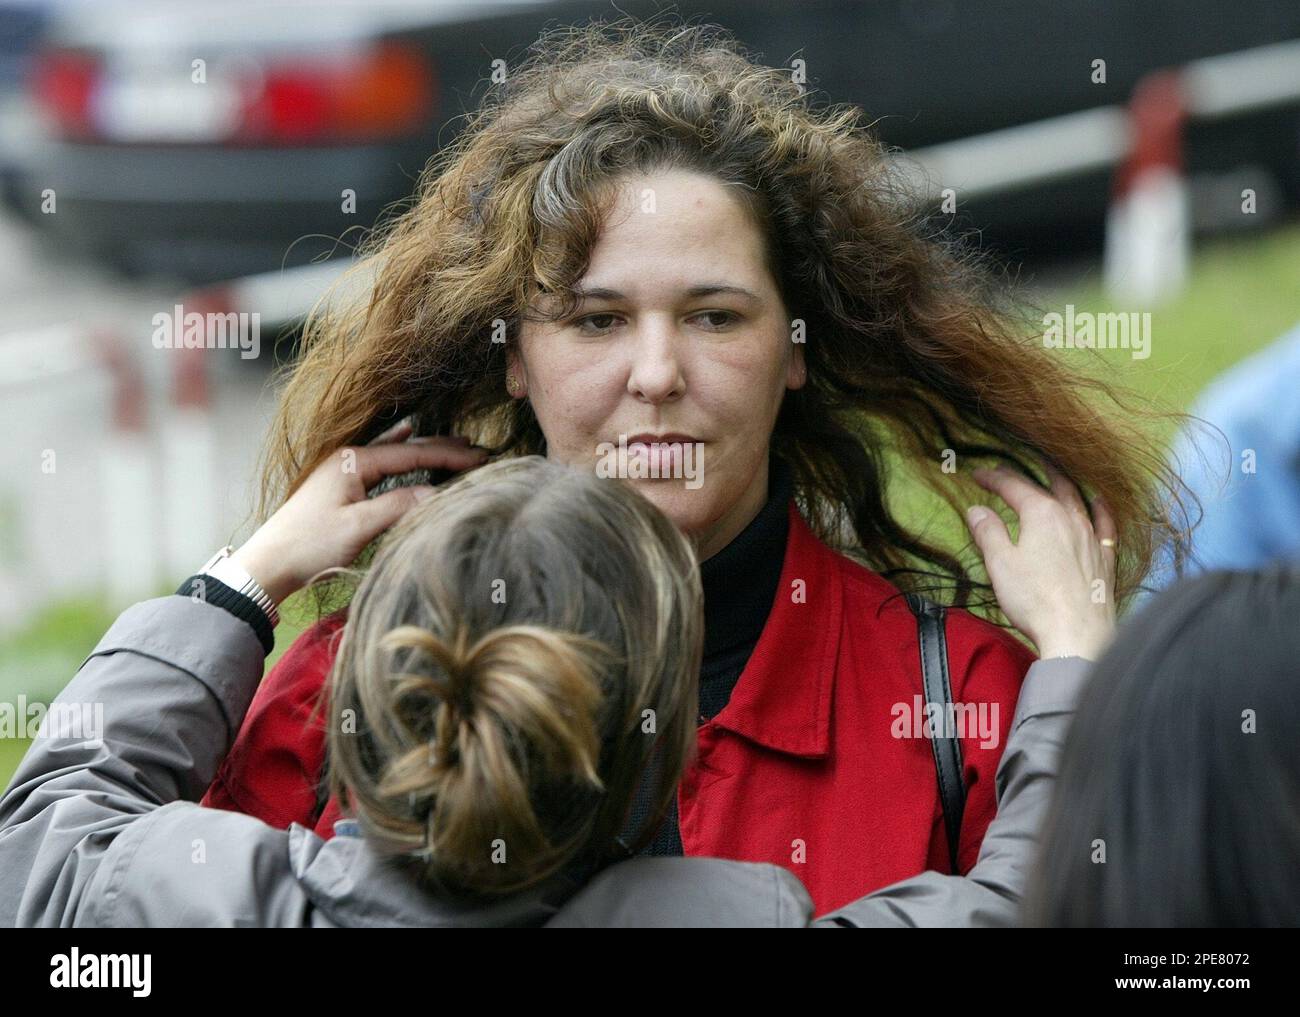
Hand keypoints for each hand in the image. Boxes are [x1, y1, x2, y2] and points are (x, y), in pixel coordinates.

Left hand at [229, 421, 487, 604]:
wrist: (269, 563)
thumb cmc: (309, 545)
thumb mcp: (358, 526)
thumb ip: (398, 505)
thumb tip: (435, 492)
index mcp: (353, 462)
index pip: (412, 454)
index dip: (449, 456)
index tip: (480, 458)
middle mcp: (348, 459)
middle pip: (405, 449)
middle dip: (443, 449)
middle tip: (478, 450)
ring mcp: (342, 470)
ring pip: (394, 453)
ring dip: (425, 448)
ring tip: (455, 442)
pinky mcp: (340, 485)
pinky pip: (379, 461)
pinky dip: (399, 450)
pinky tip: (405, 433)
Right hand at [965, 461, 1116, 660]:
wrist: (1077, 634)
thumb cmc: (1034, 599)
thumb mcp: (1000, 564)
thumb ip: (988, 532)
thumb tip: (977, 509)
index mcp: (1042, 515)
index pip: (1014, 487)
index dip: (994, 478)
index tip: (978, 474)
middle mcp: (1071, 518)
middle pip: (1049, 486)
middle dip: (1029, 474)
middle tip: (1012, 469)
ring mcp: (1092, 537)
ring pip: (1078, 500)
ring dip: (1063, 484)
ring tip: (1053, 474)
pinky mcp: (1105, 558)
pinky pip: (1105, 524)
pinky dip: (1099, 508)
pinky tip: (1097, 502)